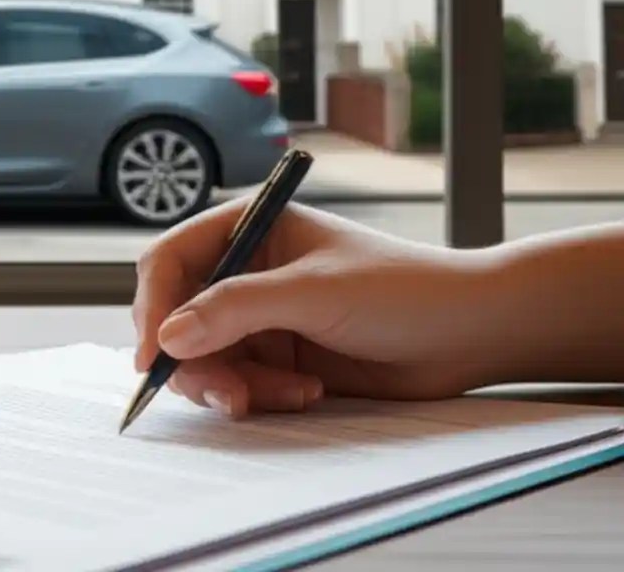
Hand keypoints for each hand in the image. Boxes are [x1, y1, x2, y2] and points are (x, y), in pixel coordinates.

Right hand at [133, 199, 508, 418]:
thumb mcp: (313, 293)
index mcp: (249, 228)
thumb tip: (167, 336)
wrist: (468, 334)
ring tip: (281, 393)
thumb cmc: (402, 290)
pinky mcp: (276, 357)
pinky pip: (238, 383)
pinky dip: (261, 395)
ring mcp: (259, 316)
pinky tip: (307, 392)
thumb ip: (235, 310)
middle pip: (178, 318)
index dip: (154, 305)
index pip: (170, 260)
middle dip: (196, 359)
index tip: (155, 353)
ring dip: (234, 384)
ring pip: (204, 358)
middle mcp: (246, 270)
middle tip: (226, 393)